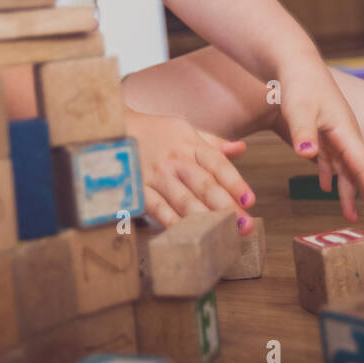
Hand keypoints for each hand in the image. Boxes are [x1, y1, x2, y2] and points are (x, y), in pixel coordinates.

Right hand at [125, 108, 256, 232]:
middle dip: (227, 206)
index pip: (217, 164)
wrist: (113, 129)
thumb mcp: (185, 130)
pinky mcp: (137, 188)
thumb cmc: (156, 133)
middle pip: (204, 184)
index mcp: (190, 143)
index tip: (250, 201)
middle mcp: (175, 159)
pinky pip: (157, 207)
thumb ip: (214, 145)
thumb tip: (241, 149)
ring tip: (222, 232)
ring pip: (183, 198)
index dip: (235, 183)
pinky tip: (188, 233)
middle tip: (246, 226)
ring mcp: (155, 174)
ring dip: (205, 217)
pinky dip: (172, 221)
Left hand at [273, 61, 363, 223]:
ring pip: (345, 167)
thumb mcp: (299, 110)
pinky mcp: (323, 130)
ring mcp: (335, 132)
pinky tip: (326, 186)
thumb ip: (304, 134)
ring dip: (348, 190)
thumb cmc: (300, 84)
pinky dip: (331, 174)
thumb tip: (308, 155)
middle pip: (359, 170)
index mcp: (345, 131)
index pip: (363, 166)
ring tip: (349, 214)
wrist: (296, 62)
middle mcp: (345, 134)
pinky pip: (331, 158)